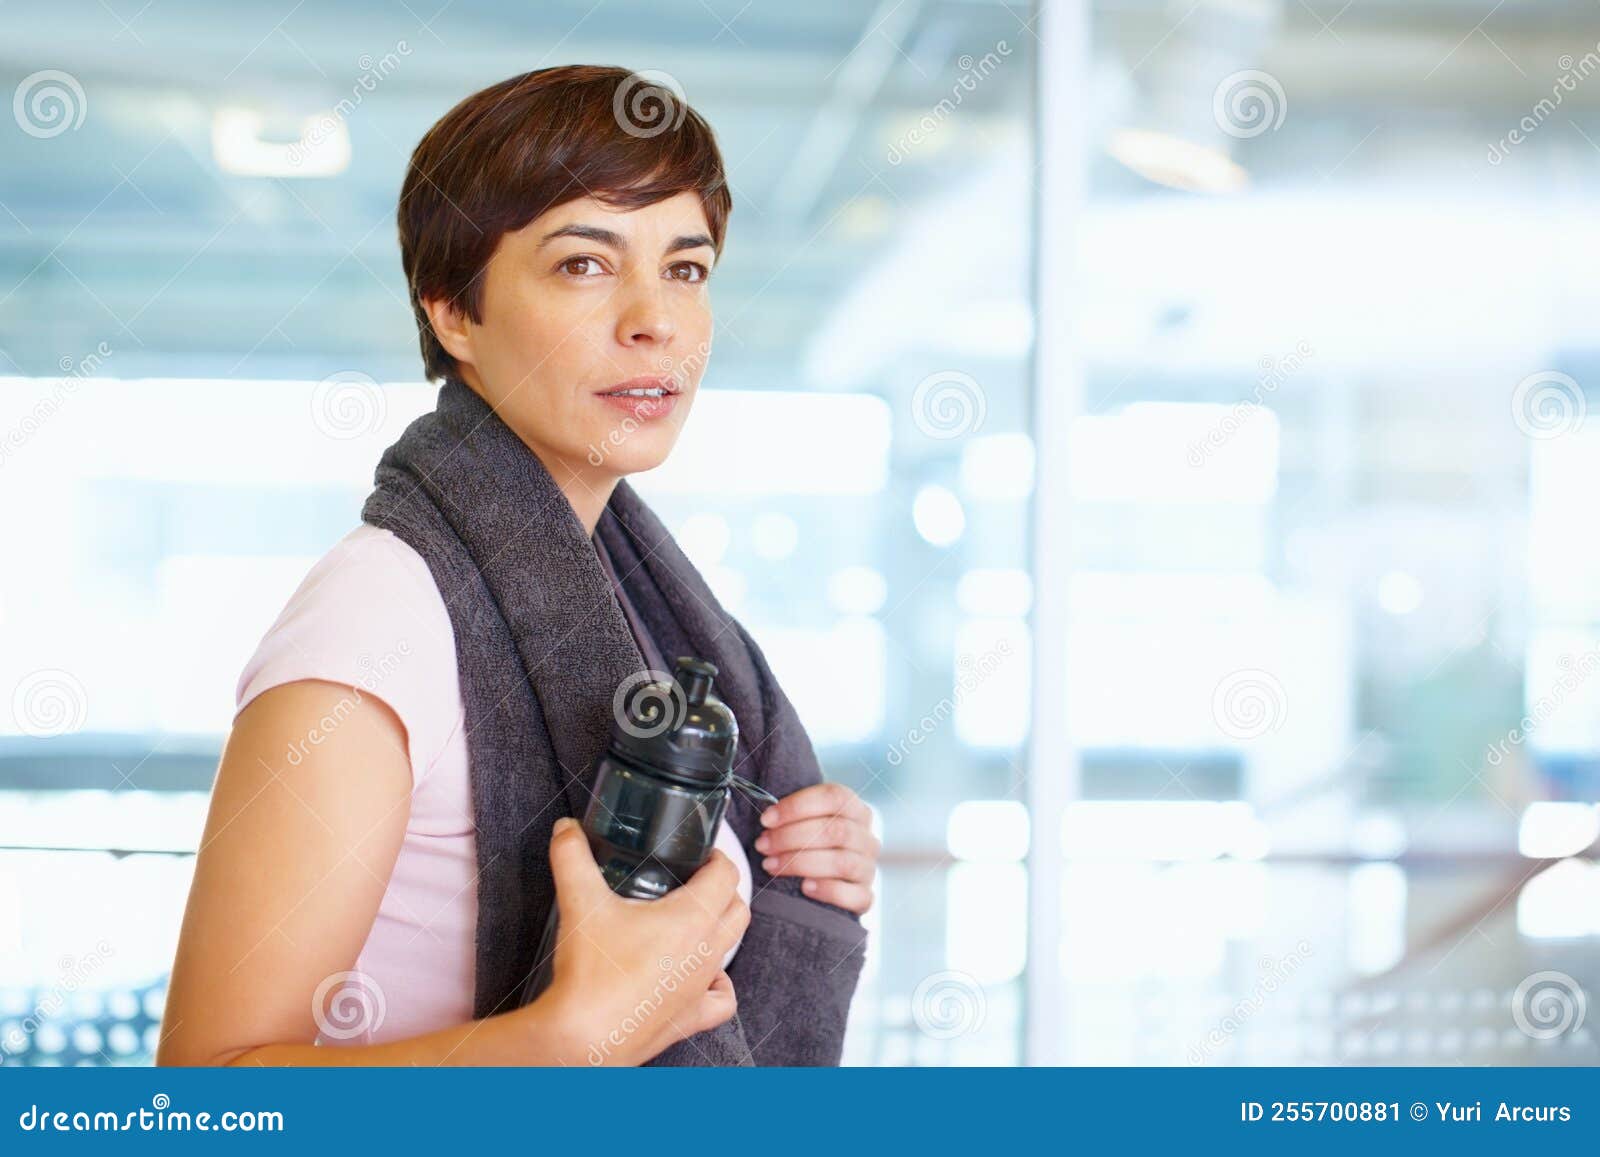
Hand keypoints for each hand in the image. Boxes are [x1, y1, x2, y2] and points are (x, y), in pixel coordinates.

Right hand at [532, 817, 748, 1065]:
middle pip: (737, 909)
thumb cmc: (590, 974)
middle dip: (723, 890)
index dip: (717, 857)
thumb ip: (571, 857)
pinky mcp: (691, 1018)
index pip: (727, 875)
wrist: (581, 1037)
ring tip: (692, 922)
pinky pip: (722, 1000)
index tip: (701, 854)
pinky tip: (702, 977)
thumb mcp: (580, 902)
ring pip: (732, 949)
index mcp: (691, 918)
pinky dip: (720, 985)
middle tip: (696, 881)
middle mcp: (705, 952)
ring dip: (719, 931)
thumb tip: (566, 830)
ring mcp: (701, 987)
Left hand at [754, 783, 878, 914]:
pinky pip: (854, 895)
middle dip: (791, 837)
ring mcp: (868, 868)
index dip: (797, 806)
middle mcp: (867, 838)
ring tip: (771, 865)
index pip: (834, 797)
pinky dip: (828, 890)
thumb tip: (766, 818)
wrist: (833, 882)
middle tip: (763, 844)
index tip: (766, 819)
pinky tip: (805, 887)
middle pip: (836, 830)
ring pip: (842, 862)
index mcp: (855, 810)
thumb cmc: (812, 845)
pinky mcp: (865, 897)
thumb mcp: (807, 823)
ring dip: (800, 863)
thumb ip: (793, 816)